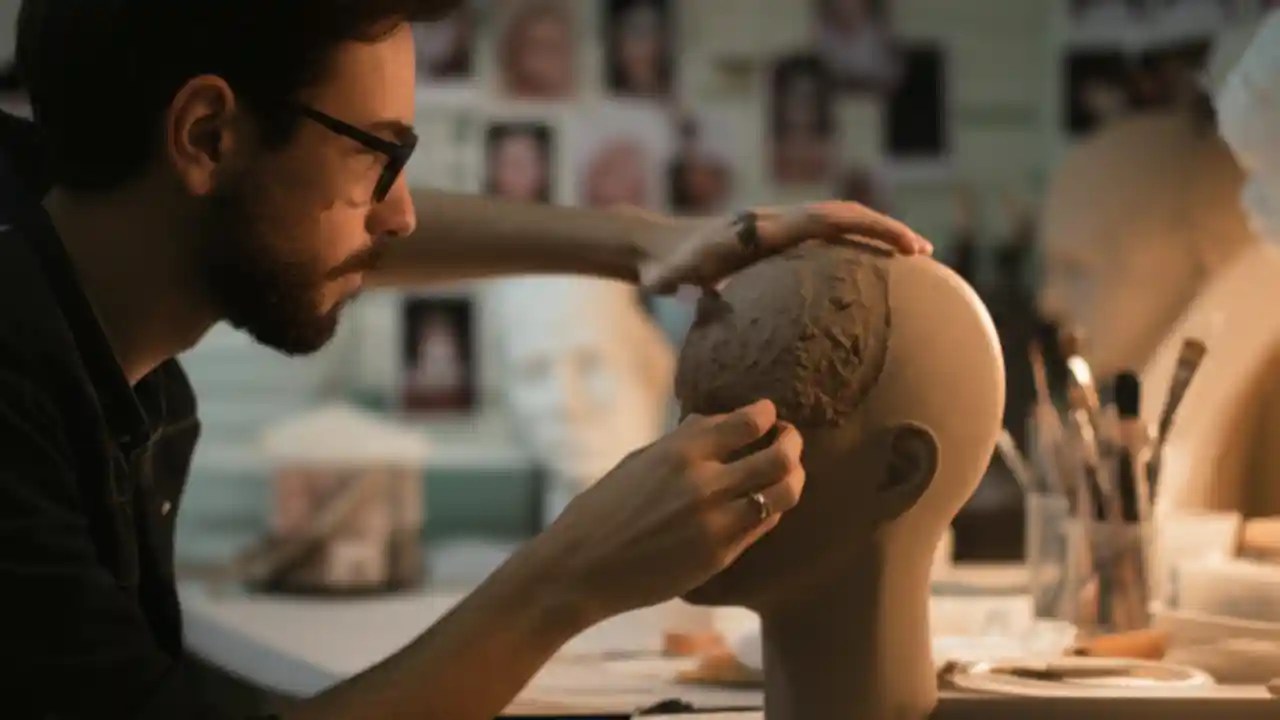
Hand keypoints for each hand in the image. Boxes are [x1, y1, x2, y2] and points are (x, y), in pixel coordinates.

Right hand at [535, 400, 804, 619]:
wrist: (581, 567)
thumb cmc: (602, 510)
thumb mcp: (638, 461)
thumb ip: (682, 442)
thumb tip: (717, 421)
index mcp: (680, 450)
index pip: (749, 421)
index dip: (767, 414)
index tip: (768, 415)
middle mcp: (704, 481)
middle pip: (779, 456)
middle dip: (793, 443)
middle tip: (789, 441)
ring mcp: (716, 520)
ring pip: (783, 492)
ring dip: (794, 476)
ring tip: (789, 472)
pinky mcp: (721, 553)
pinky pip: (765, 523)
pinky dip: (772, 508)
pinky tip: (765, 502)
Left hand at [627, 201, 932, 293]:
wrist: (661, 245)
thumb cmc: (667, 264)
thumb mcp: (669, 274)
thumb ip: (669, 280)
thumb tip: (663, 288)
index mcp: (765, 228)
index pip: (826, 220)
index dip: (867, 228)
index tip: (902, 245)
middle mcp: (779, 221)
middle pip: (844, 214)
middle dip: (885, 229)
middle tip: (923, 253)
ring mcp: (783, 228)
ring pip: (840, 223)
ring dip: (876, 234)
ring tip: (915, 257)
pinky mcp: (782, 241)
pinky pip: (827, 239)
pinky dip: (856, 245)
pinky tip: (877, 272)